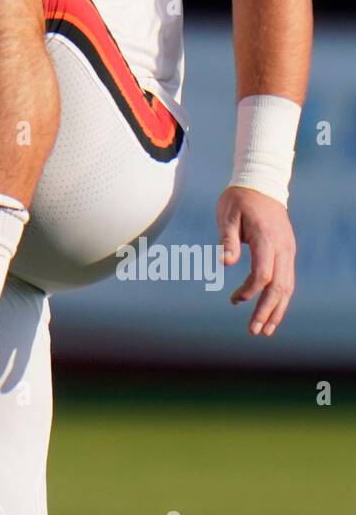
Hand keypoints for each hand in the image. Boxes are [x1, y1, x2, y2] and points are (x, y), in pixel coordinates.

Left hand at [217, 185, 295, 335]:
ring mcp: (288, 250)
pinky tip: (271, 311)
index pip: (263, 274)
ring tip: (265, 330)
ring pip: (288, 286)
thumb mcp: (228, 215)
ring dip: (277, 309)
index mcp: (266, 239)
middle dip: (267, 311)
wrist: (261, 183)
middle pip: (280, 286)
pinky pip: (287, 279)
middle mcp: (282, 247)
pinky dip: (280, 297)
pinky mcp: (287, 251)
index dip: (250, 291)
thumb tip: (225, 263)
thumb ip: (227, 239)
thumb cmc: (239, 199)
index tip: (234, 300)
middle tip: (254, 331)